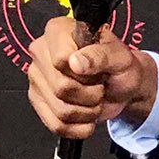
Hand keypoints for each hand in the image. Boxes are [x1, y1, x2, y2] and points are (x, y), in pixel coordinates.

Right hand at [27, 15, 157, 139]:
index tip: (97, 69)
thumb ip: (100, 55)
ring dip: (88, 112)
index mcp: (58, 31)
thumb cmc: (120, 66)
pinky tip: (88, 115)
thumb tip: (75, 62)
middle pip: (62, 88)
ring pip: (61, 110)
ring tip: (94, 98)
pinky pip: (57, 125)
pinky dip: (79, 127)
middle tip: (99, 85)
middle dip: (90, 94)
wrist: (122, 86)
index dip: (85, 72)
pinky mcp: (37, 100)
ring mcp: (36, 77)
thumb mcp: (119, 56)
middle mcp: (41, 51)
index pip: (61, 60)